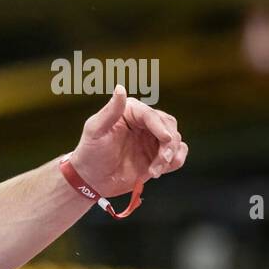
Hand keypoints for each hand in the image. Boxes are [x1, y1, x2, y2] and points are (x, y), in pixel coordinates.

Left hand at [68, 85, 186, 197]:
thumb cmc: (90, 153)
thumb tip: (120, 88)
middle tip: (162, 160)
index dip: (160, 126)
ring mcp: (153, 139)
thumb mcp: (95, 131)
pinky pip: (178, 154)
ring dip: (170, 156)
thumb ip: (109, 111)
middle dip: (169, 143)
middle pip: (169, 125)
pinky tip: (161, 170)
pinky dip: (175, 161)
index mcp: (130, 111)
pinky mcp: (158, 154)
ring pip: (176, 140)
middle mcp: (144, 122)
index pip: (150, 115)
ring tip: (154, 171)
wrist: (92, 180)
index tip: (166, 139)